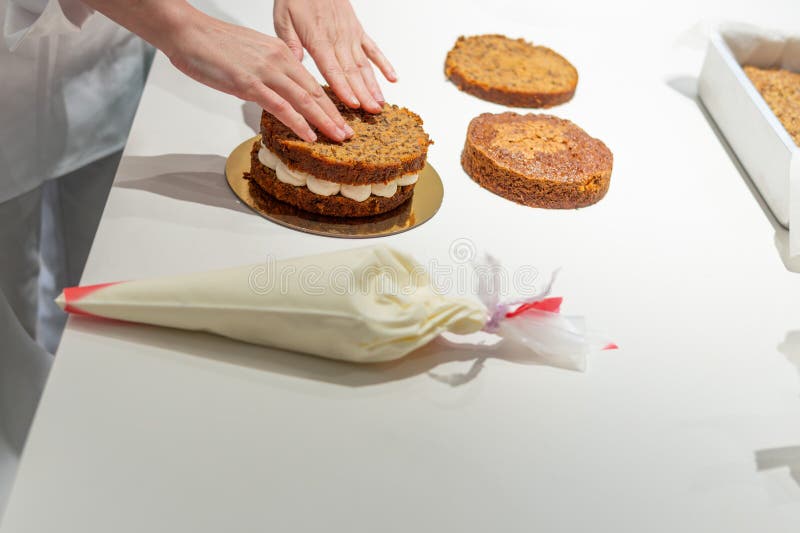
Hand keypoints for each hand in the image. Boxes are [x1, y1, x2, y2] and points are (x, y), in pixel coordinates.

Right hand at [165, 10, 352, 141]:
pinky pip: (281, 106)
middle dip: (334, 116)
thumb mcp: (252, 56)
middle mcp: (279, 61)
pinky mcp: (249, 83)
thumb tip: (277, 91)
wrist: (188, 33)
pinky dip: (298, 122)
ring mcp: (266, 72)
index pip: (312, 83)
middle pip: (315, 93)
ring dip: (324, 122)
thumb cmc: (214, 45)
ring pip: (304, 100)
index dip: (330, 104)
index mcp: (281, 53)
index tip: (342, 119)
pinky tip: (309, 135)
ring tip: (338, 138)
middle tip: (348, 135)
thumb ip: (269, 72)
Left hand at [274, 0, 396, 113]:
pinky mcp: (357, 30)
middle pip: (352, 72)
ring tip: (380, 104)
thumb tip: (296, 64)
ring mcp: (350, 35)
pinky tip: (392, 78)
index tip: (353, 105)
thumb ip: (290, 43)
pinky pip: (373, 49)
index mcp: (319, 40)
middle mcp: (338, 39)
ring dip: (373, 86)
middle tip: (372, 113)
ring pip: (364, 65)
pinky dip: (384, 64)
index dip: (344, 88)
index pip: (333, 70)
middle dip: (363, 95)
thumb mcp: (283, 18)